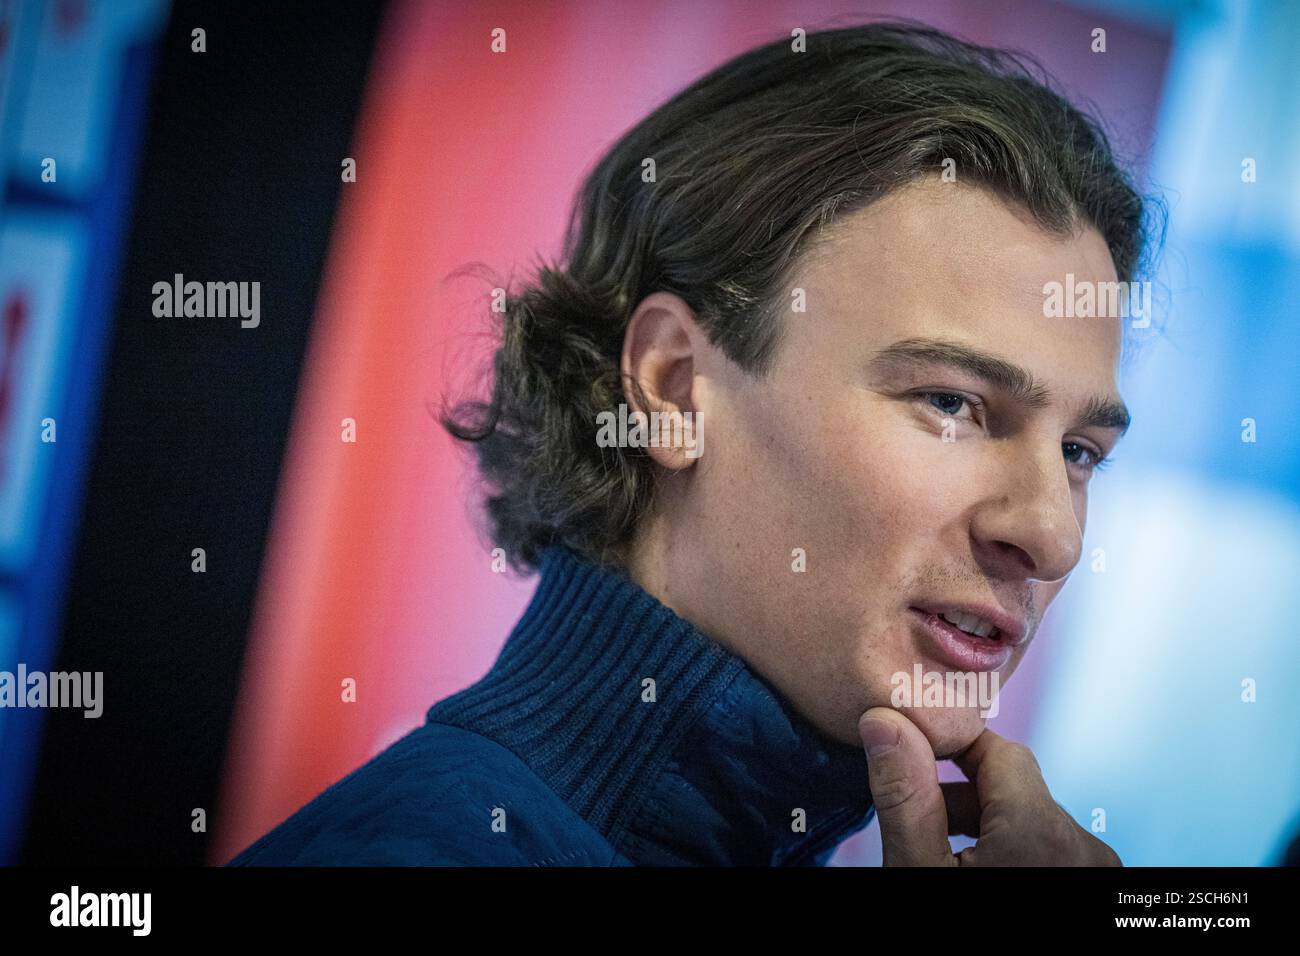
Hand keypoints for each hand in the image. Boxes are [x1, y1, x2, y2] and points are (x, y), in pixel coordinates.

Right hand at [857, 706, 1121, 865]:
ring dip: (988, 828)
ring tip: (941, 856)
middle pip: (1015, 787)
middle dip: (963, 796)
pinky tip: (977, 872)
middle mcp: (1083, 848)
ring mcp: (1094, 874)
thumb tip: (883, 720)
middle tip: (917, 821)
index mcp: (1040, 831)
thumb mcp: (918, 869)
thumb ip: (905, 795)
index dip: (950, 750)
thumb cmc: (963, 936)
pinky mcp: (1094, 891)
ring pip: (1032, 822)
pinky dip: (1015, 853)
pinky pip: (1051, 852)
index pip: (997, 749)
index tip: (912, 761)